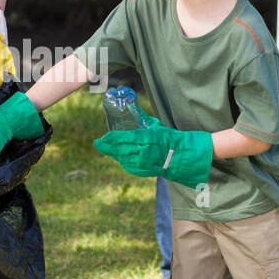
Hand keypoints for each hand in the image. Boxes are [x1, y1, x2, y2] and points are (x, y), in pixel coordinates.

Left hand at [94, 116, 212, 185]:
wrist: (180, 156)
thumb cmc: (169, 138)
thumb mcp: (156, 126)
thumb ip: (142, 118)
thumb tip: (131, 108)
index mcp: (145, 139)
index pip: (121, 139)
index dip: (109, 138)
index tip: (102, 137)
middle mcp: (141, 152)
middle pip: (118, 150)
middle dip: (105, 147)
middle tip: (98, 142)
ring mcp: (141, 163)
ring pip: (121, 158)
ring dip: (112, 153)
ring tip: (105, 148)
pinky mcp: (142, 170)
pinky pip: (127, 165)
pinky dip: (121, 160)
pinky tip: (118, 156)